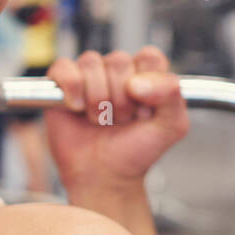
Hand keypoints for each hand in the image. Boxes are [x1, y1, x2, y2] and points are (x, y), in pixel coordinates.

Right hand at [44, 47, 188, 194]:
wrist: (102, 176)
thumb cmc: (134, 152)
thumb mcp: (172, 127)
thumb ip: (172, 96)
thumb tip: (137, 82)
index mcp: (146, 77)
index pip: (148, 57)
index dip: (146, 84)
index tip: (144, 111)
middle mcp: (117, 73)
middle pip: (118, 61)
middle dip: (120, 99)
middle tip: (120, 121)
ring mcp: (89, 77)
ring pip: (91, 63)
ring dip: (97, 99)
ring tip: (99, 119)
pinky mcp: (62, 85)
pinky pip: (64, 68)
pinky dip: (71, 88)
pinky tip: (77, 108)